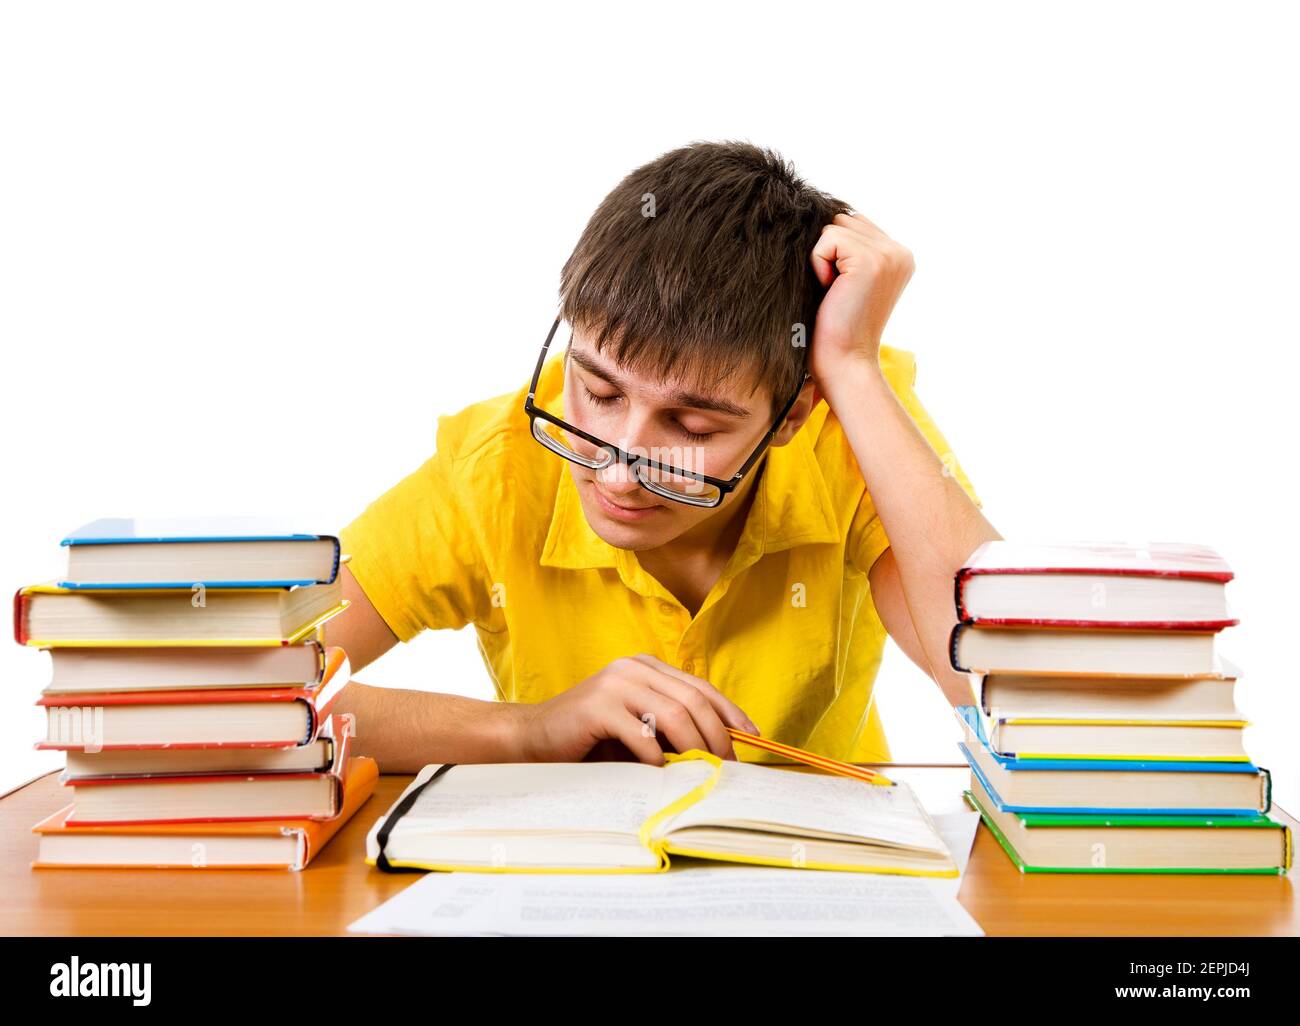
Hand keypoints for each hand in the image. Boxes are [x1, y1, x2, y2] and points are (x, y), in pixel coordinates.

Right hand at [514, 654, 759, 764]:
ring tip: (703, 771)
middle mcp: (633, 668)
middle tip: (727, 765)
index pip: (699, 686)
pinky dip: (658, 757)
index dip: (729, 712)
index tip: (750, 737)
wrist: (534, 738)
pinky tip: (661, 773)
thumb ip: (669, 727)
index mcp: (646, 667)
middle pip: (692, 699)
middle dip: (717, 735)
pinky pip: (642, 734)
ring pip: (673, 714)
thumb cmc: (590, 738)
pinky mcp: (598, 706)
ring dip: (694, 747)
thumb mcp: (637, 726)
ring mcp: (615, 684)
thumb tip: (718, 749)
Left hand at [808, 212, 914, 390]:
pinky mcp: (870, 260)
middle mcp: (900, 252)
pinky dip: (818, 264)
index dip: (834, 250)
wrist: (844, 363)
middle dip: (829, 251)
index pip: (855, 223)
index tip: (838, 287)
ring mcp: (888, 255)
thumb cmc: (836, 330)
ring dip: (823, 258)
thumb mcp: (848, 282)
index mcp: (899, 257)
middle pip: (844, 220)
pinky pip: (827, 238)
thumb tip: (820, 216)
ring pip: (835, 226)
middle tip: (835, 291)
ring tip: (833, 291)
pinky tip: (830, 290)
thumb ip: (849, 249)